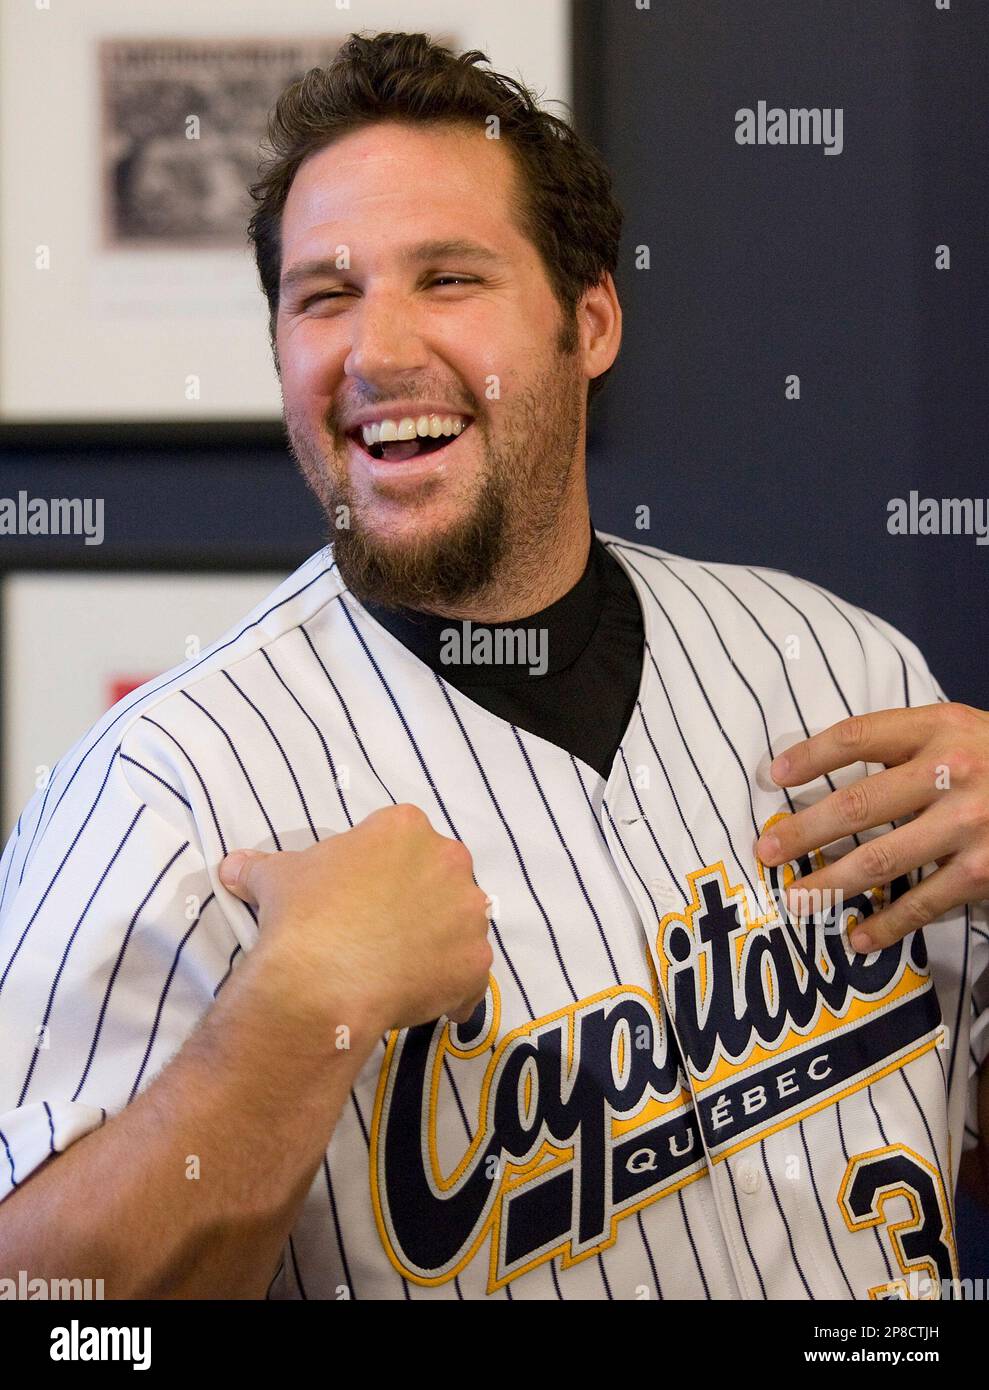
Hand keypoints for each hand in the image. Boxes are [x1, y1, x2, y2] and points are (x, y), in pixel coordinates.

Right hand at [218, 804, 493, 1030]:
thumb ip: (260, 866)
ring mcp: (468, 913)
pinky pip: (471, 976)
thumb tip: (233, 866)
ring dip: (441, 942)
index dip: (384, 870)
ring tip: (403, 968)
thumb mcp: (275, 878)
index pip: (403, 841)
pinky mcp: (475, 961)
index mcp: (404, 828)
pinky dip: (454, 990)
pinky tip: (424, 1001)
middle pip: (441, 877)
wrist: (321, 979)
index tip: (364, 895)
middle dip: (421, 900)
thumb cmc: (302, 915)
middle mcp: (449, 860)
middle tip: (384, 931)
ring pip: (461, 924)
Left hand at [755, 703, 988, 951]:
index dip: (809, 756)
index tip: (773, 777)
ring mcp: (970, 825)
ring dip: (829, 882)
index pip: (856, 737)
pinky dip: (886, 923)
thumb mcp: (959, 730)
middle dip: (804, 830)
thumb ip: (905, 743)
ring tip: (796, 897)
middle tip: (766, 849)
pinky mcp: (984, 871)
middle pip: (857, 803)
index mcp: (940, 727)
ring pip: (881, 859)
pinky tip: (858, 935)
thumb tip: (823, 767)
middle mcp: (952, 772)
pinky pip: (923, 902)